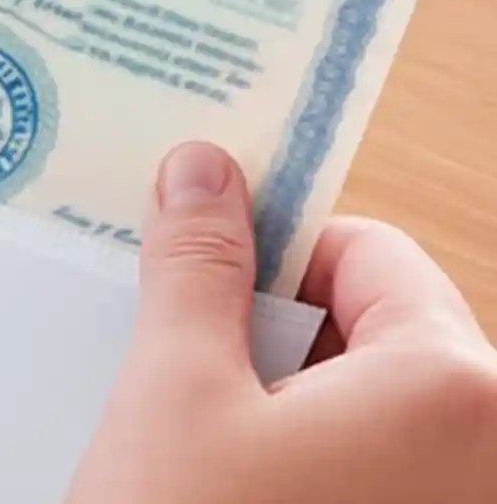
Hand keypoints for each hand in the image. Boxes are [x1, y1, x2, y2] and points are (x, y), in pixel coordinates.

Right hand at [66, 142, 496, 502]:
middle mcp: (488, 452)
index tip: (197, 261)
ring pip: (365, 407)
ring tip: (199, 446)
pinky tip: (226, 489)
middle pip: (373, 331)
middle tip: (181, 367)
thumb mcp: (175, 392)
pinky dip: (300, 460)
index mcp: (456, 387)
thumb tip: (203, 169)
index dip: (270, 248)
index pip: (365, 253)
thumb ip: (197, 267)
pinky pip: (368, 469)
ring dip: (276, 402)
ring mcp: (456, 503)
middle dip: (269, 334)